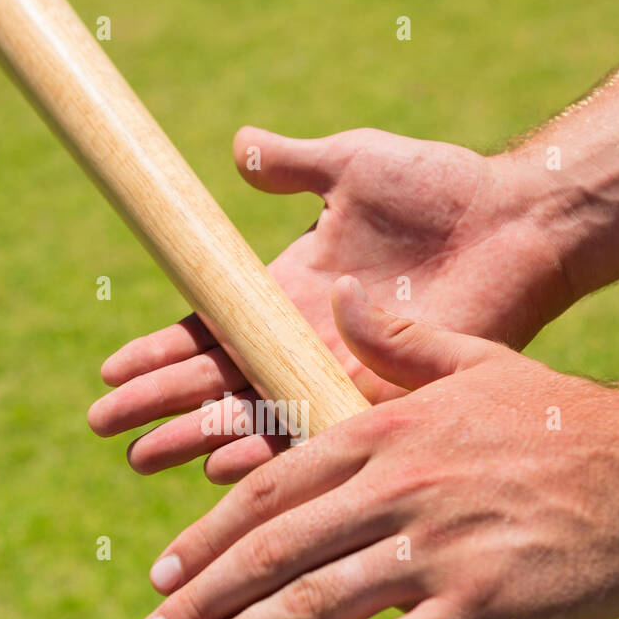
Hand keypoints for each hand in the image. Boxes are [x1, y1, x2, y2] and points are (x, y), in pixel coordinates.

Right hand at [88, 126, 573, 482]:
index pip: (207, 331)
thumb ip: (292, 165)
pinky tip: (223, 469)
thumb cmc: (438, 188)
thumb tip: (237, 149)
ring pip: (252, 416)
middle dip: (157, 404)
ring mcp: (338, 375)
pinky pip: (313, 433)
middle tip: (104, 427)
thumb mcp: (350, 165)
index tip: (109, 371)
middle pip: (214, 382)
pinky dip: (267, 450)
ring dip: (197, 438)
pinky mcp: (380, 398)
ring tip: (143, 458)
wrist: (514, 219)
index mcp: (286, 295)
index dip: (158, 352)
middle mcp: (303, 344)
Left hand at [133, 278, 618, 618]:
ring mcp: (438, 548)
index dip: (209, 536)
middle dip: (202, 598)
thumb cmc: (571, 420)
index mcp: (389, 431)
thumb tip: (340, 296)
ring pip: (313, 604)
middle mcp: (400, 487)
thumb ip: (401, 341)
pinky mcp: (481, 607)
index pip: (272, 488)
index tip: (166, 575)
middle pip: (275, 550)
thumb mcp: (482, 363)